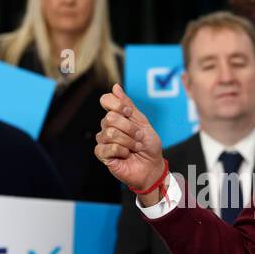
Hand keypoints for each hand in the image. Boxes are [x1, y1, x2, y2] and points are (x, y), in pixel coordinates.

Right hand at [94, 84, 165, 200]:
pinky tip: (126, 155)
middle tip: (138, 137)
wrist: (152, 166)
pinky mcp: (102, 155)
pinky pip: (107, 148)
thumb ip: (128, 105)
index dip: (118, 105)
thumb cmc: (148, 145)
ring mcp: (103, 140)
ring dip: (128, 141)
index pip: (106, 100)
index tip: (130, 113)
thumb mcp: (142, 122)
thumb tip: (115, 87)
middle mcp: (107, 126)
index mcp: (116, 116)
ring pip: (110, 133)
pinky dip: (121, 151)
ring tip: (135, 147)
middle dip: (129, 128)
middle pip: (110, 118)